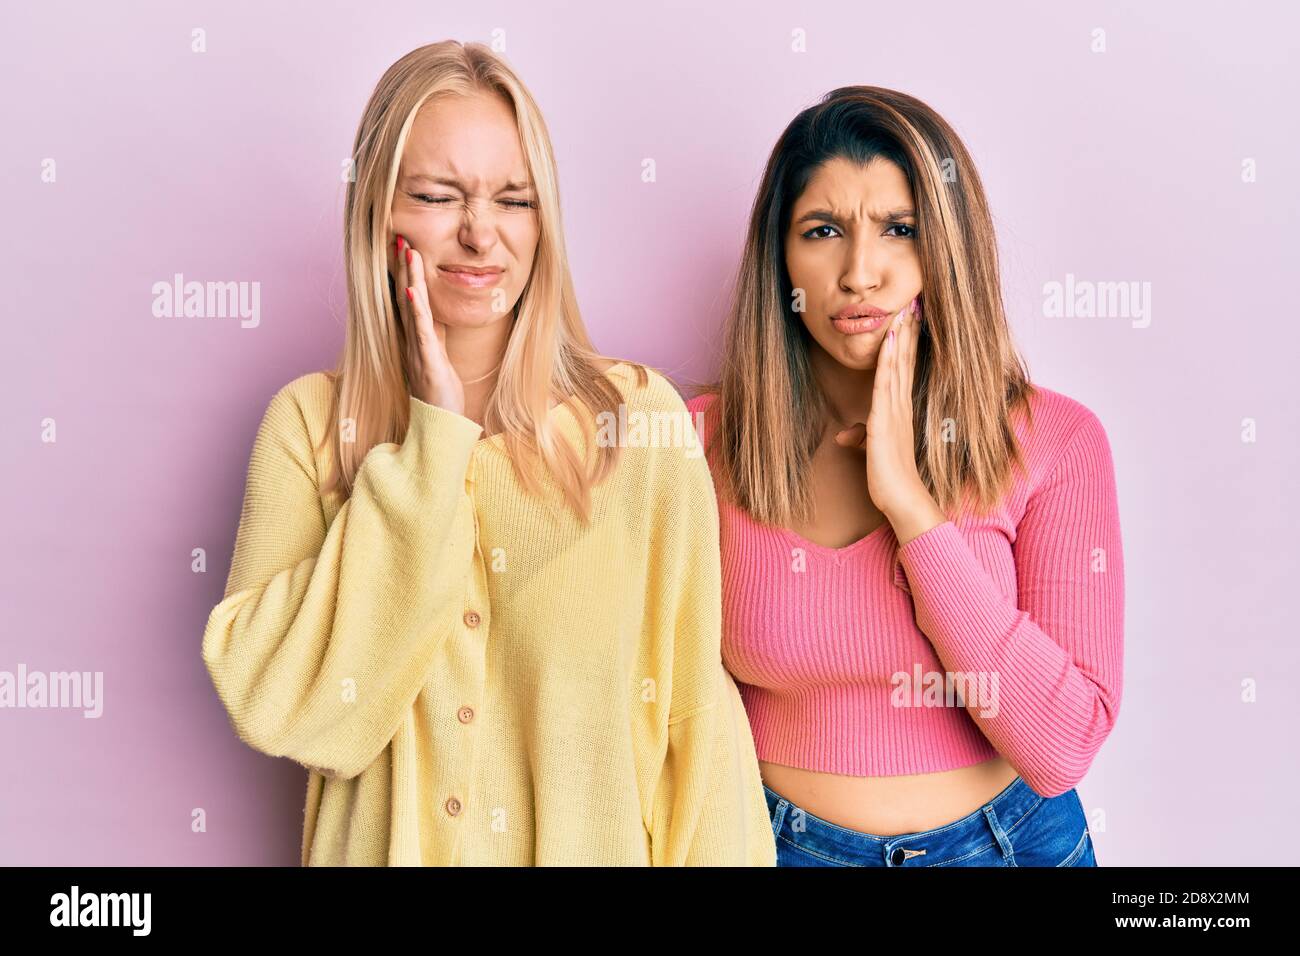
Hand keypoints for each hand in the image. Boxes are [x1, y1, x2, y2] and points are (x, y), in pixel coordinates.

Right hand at [390, 234, 463, 413]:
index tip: (405, 247)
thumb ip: (434, 336)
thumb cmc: (440, 395)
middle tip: (400, 238)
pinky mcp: (428, 362)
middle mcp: (413, 342)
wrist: (440, 426)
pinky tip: (414, 291)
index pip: (410, 300)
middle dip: (403, 267)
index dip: (406, 273)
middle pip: (405, 297)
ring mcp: (418, 351)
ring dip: (410, 279)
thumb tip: (435, 315)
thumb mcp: (439, 358)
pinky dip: (417, 311)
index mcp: (417, 339)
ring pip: (412, 309)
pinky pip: (421, 332)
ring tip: (409, 252)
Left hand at [834, 296, 945, 542]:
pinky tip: (889, 344)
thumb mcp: (871, 452)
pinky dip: (888, 363)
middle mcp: (900, 407)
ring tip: (904, 312)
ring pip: (897, 367)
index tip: (910, 319)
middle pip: (905, 361)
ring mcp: (894, 413)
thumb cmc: (889, 478)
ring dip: (900, 339)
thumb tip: (845, 435)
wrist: (902, 499)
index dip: (907, 344)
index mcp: (900, 410)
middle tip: (913, 303)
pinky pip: (886, 387)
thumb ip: (861, 437)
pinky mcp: (885, 423)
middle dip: (908, 333)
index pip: (904, 369)